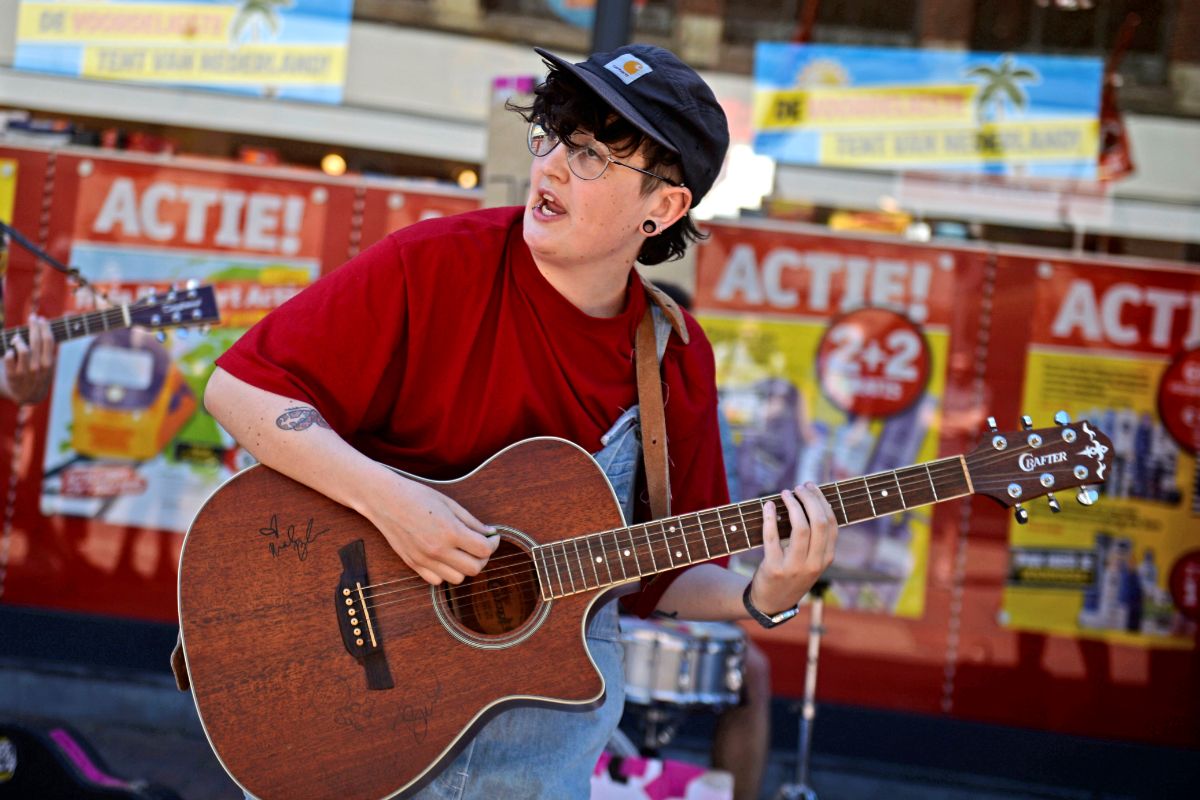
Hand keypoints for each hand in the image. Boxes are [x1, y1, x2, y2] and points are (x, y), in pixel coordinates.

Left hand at [3, 314, 55, 404]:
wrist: (27, 397)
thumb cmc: (37, 376)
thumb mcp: (47, 366)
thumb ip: (48, 351)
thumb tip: (46, 330)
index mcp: (49, 363)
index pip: (48, 341)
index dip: (44, 327)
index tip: (41, 318)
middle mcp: (38, 368)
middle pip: (37, 341)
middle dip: (34, 326)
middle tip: (32, 317)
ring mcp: (25, 372)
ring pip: (23, 350)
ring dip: (19, 340)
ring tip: (17, 338)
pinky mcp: (12, 376)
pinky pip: (9, 358)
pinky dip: (9, 352)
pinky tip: (10, 352)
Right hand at [363, 474, 499, 585]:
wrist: (385, 500)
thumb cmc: (417, 496)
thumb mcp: (450, 504)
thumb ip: (472, 522)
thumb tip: (490, 534)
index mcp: (450, 531)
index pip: (484, 550)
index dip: (494, 543)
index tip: (492, 537)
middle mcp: (438, 550)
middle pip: (474, 568)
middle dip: (483, 557)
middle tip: (480, 545)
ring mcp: (424, 560)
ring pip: (457, 579)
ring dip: (464, 567)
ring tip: (461, 552)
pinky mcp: (413, 564)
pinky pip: (437, 580)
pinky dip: (445, 573)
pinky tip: (445, 558)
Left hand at [748, 482, 837, 614]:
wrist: (772, 603)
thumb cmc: (792, 574)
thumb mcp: (812, 561)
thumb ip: (816, 539)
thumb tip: (812, 501)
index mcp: (826, 558)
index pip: (831, 524)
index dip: (822, 501)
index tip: (811, 487)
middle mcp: (814, 563)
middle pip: (819, 522)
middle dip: (809, 499)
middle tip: (798, 487)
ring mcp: (795, 567)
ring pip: (800, 528)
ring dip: (793, 505)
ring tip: (785, 493)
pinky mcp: (774, 568)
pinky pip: (772, 537)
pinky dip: (770, 518)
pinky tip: (769, 506)